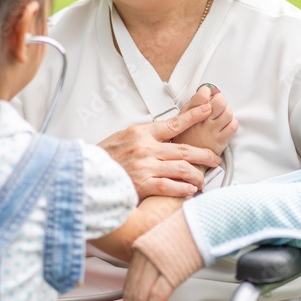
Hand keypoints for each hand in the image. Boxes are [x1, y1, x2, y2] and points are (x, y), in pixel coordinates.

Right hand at [98, 104, 221, 198]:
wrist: (86, 176)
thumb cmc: (104, 158)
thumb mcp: (122, 138)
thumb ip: (143, 137)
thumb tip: (163, 134)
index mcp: (140, 133)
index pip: (173, 123)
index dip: (193, 116)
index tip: (207, 109)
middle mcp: (145, 148)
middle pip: (184, 149)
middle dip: (204, 154)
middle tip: (215, 158)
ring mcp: (145, 167)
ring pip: (181, 168)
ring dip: (197, 175)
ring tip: (203, 179)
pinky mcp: (142, 184)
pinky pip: (170, 186)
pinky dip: (183, 189)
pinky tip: (190, 191)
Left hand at [122, 210, 203, 300]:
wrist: (205, 218)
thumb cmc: (191, 227)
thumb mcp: (165, 240)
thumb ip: (156, 259)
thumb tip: (156, 278)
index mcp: (141, 249)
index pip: (129, 284)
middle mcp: (144, 256)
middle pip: (131, 294)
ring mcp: (156, 264)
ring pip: (140, 299)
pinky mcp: (171, 272)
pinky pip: (156, 298)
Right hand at [172, 85, 237, 157]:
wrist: (187, 163)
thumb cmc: (184, 141)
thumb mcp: (180, 120)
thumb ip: (191, 107)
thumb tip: (203, 95)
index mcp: (189, 115)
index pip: (203, 93)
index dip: (207, 91)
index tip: (207, 94)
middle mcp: (202, 122)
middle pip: (220, 101)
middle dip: (220, 99)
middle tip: (217, 103)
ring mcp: (212, 132)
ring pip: (228, 112)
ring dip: (227, 111)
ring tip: (221, 116)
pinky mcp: (221, 141)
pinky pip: (233, 126)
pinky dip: (232, 123)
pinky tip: (225, 126)